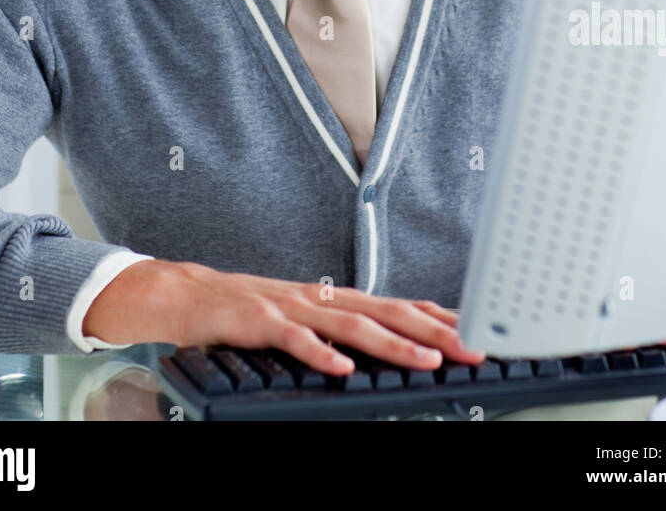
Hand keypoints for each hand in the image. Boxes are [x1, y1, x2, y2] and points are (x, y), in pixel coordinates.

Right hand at [83, 259, 484, 374]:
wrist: (187, 296)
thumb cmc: (248, 312)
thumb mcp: (303, 319)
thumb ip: (341, 330)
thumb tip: (384, 346)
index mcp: (334, 299)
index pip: (398, 305)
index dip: (439, 317)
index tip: (477, 329)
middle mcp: (320, 298)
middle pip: (387, 312)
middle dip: (434, 331)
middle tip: (472, 347)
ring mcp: (291, 307)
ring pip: (350, 325)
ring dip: (392, 344)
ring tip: (426, 360)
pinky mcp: (258, 322)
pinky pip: (293, 339)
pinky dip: (319, 353)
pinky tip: (341, 368)